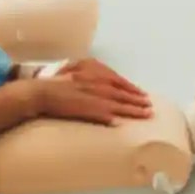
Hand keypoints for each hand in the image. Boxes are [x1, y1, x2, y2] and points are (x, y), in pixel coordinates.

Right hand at [34, 62, 152, 124]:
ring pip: (122, 105)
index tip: (140, 93)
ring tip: (147, 114)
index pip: (119, 80)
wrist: (45, 92)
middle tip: (149, 105)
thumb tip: (97, 76)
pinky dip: (119, 119)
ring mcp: (99, 98)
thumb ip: (88, 72)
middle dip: (138, 99)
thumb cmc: (56, 81)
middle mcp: (101, 84)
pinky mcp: (94, 110)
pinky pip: (110, 116)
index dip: (131, 87)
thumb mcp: (74, 68)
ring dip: (136, 110)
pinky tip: (126, 125)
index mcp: (97, 72)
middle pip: (125, 92)